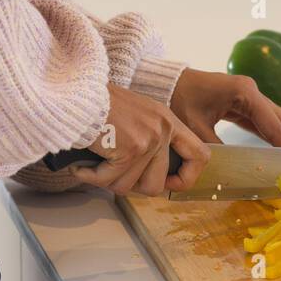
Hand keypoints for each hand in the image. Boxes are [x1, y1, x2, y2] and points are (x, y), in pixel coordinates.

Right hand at [68, 82, 209, 195]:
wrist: (79, 93)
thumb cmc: (101, 105)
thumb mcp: (139, 116)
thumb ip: (151, 140)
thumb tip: (154, 178)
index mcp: (168, 121)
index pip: (200, 155)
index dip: (186, 178)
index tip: (168, 184)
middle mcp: (162, 130)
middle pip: (156, 185)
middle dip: (131, 186)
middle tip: (114, 173)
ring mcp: (148, 140)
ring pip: (130, 187)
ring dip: (108, 180)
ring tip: (97, 163)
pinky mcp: (130, 149)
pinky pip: (110, 181)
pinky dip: (92, 177)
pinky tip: (84, 164)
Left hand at [169, 68, 280, 148]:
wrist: (165, 84)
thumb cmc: (178, 100)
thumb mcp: (196, 128)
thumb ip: (217, 150)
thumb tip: (235, 173)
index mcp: (243, 93)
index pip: (272, 122)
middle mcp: (250, 91)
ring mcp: (247, 95)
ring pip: (275, 118)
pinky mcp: (241, 102)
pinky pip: (262, 120)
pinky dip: (273, 134)